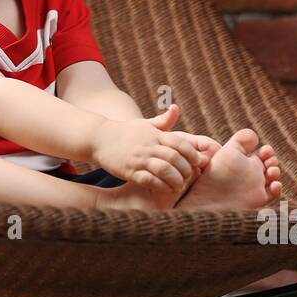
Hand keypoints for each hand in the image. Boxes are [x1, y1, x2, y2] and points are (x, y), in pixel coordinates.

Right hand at [90, 104, 206, 192]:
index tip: (197, 163)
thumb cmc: (126, 132)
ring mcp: (139, 159)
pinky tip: (165, 189)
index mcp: (155, 135)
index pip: (180, 144)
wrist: (99, 138)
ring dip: (175, 180)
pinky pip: (149, 180)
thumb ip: (163, 120)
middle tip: (189, 177)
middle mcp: (149, 146)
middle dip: (186, 170)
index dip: (192, 154)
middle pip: (174, 158)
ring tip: (179, 186)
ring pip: (164, 170)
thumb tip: (176, 108)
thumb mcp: (145, 124)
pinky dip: (160, 186)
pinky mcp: (129, 171)